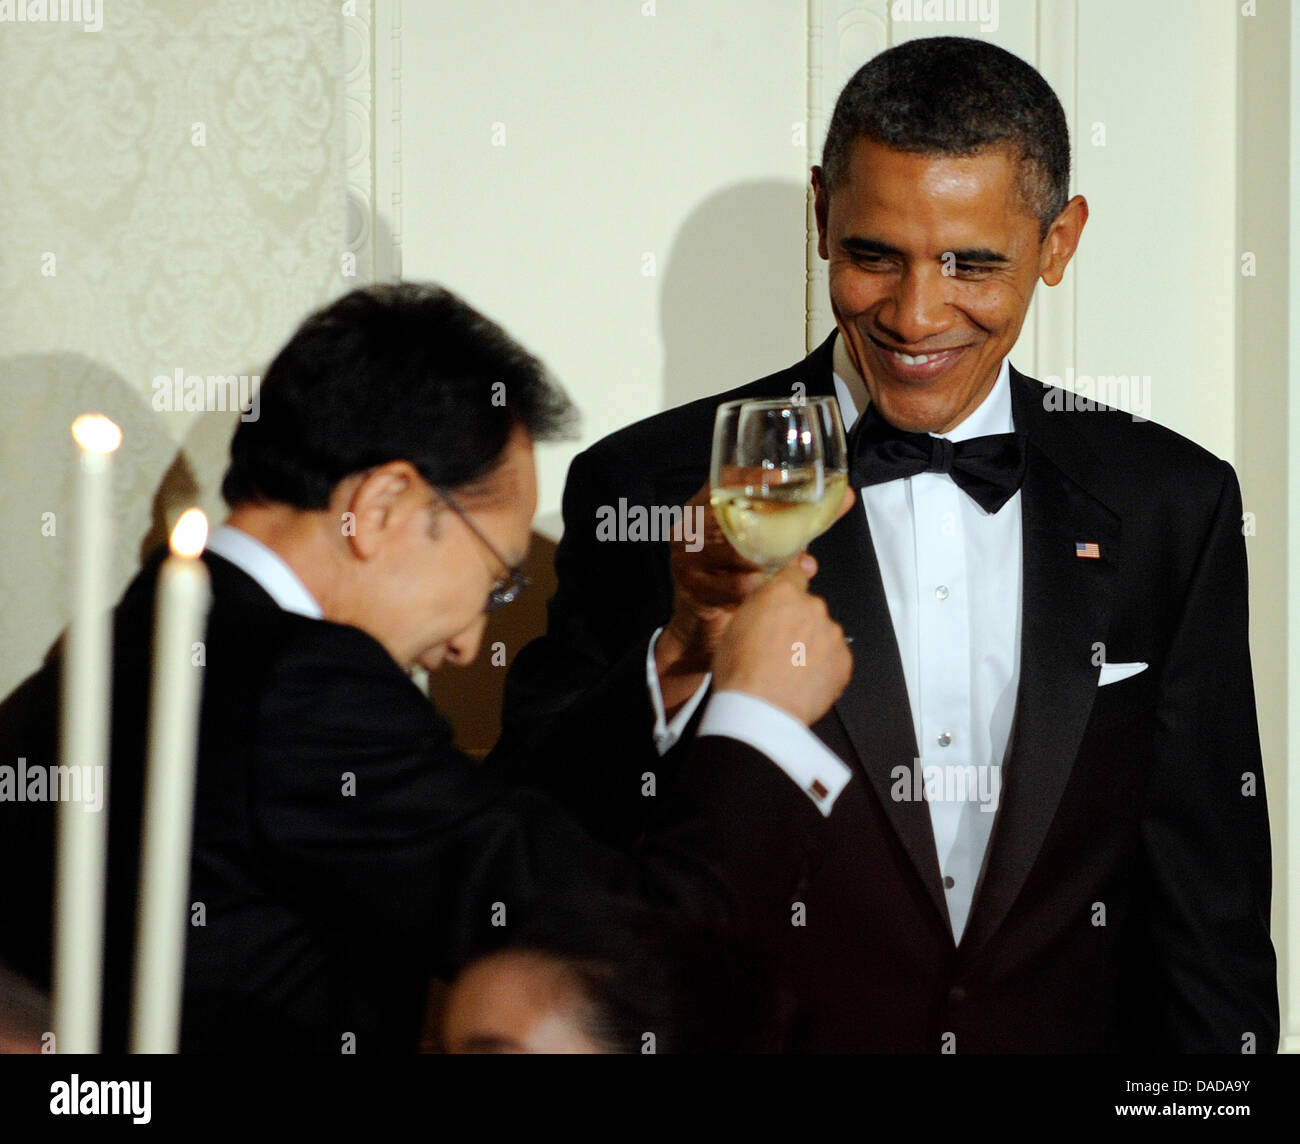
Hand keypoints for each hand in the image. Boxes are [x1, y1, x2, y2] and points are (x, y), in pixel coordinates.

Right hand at [655, 483, 854, 706]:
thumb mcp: (770, 545)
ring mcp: (687, 556)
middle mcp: (692, 527)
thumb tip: (846, 496)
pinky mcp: (689, 587)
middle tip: (789, 545)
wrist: (706, 629)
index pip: (728, 479)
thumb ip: (804, 522)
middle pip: (725, 515)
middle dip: (762, 528)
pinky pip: (725, 587)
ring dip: (760, 565)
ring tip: (776, 574)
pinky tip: (758, 596)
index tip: (783, 477)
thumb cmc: (739, 578)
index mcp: (709, 507)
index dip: (754, 476)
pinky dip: (748, 592)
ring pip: (729, 552)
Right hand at [711, 554, 851, 726]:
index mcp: (782, 593)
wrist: (761, 709)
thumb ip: (756, 604)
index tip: (796, 581)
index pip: (795, 571)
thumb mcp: (732, 626)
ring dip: (812, 645)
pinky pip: (835, 658)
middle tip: (779, 647)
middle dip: (798, 622)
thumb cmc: (740, 671)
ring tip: (789, 669)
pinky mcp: (844, 661)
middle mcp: (812, 607)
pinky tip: (803, 680)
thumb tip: (764, 599)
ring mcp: (831, 634)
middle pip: (809, 607)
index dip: (792, 581)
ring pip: (824, 633)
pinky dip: (824, 667)